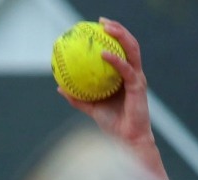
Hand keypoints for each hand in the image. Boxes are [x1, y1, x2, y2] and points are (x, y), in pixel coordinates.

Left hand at [57, 19, 170, 179]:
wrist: (127, 140)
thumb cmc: (113, 125)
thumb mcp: (91, 108)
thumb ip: (77, 97)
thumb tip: (59, 86)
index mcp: (125, 76)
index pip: (121, 50)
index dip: (112, 36)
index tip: (97, 27)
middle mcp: (133, 73)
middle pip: (129, 44)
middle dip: (118, 29)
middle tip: (102, 21)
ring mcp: (137, 79)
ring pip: (132, 50)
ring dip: (121, 36)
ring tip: (107, 28)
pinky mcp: (138, 86)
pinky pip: (126, 69)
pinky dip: (116, 60)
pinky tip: (103, 54)